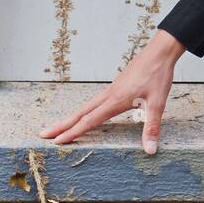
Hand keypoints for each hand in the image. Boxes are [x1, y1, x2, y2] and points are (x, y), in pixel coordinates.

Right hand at [38, 29, 185, 153]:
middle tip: (43, 134)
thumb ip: (151, 128)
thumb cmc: (158, 75)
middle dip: (62, 125)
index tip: (57, 141)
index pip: (90, 120)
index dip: (73, 132)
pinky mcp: (116, 86)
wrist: (160, 51)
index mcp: (115, 100)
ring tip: (59, 126)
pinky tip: (85, 113)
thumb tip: (149, 150)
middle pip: (80, 112)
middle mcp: (109, 95)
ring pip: (86, 106)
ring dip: (71, 117)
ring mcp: (111, 89)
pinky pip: (94, 101)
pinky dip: (84, 109)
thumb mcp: (158, 103)